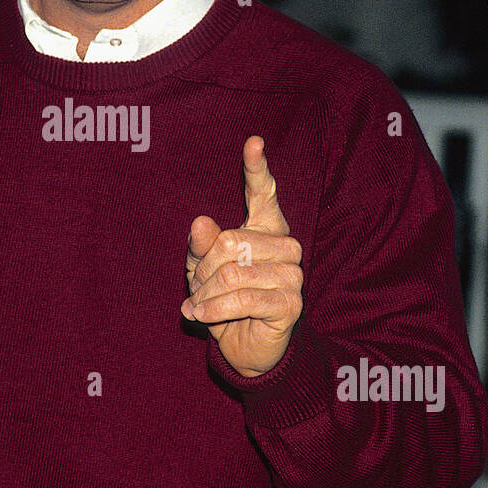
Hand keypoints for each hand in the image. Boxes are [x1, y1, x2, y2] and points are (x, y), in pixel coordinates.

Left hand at [182, 136, 304, 376]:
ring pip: (234, 272)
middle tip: (195, 287)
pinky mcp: (291, 303)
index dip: (257, 168)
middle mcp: (284, 246)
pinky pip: (244, 298)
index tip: (253, 142)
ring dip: (206, 292)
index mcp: (265, 228)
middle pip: (231, 241)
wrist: (242, 346)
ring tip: (198, 304)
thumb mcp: (202, 269)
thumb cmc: (222, 298)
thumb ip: (201, 245)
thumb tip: (201, 222)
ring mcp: (292, 274)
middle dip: (203, 268)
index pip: (263, 193)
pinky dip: (215, 308)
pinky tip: (201, 314)